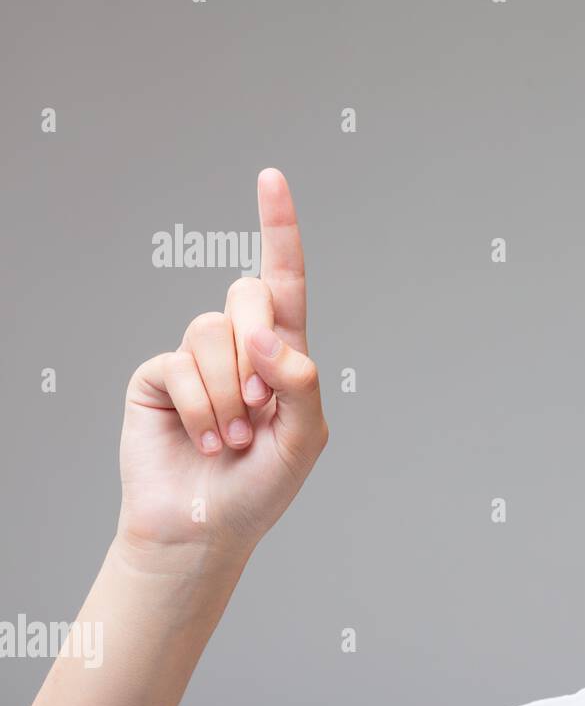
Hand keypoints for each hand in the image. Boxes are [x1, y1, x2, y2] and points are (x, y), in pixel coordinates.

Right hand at [117, 169, 328, 555]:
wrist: (205, 527)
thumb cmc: (262, 486)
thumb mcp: (305, 439)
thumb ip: (302, 383)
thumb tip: (268, 339)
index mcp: (284, 354)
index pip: (285, 281)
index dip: (278, 228)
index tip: (271, 178)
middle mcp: (240, 347)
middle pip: (249, 295)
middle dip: (258, 344)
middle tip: (260, 406)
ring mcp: (197, 359)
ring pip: (213, 332)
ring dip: (228, 394)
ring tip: (233, 438)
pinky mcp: (158, 376)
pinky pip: (179, 365)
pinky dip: (199, 407)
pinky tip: (206, 440)